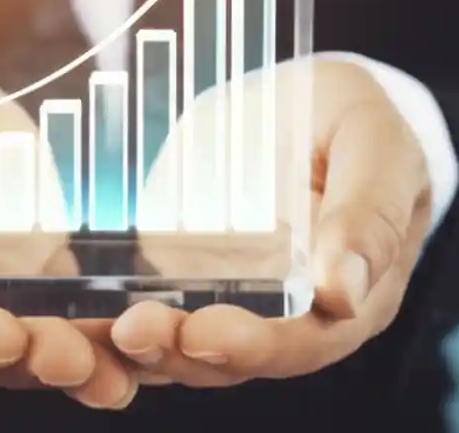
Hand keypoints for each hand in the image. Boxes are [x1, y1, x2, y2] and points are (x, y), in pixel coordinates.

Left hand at [115, 58, 431, 385]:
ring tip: (110, 327)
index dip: (257, 345)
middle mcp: (297, 315)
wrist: (305, 102)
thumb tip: (343, 291)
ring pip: (193, 347)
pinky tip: (83, 316)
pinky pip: (158, 310)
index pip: (309, 339)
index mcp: (357, 294)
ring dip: (150, 346)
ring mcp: (240, 300)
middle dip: (186, 352)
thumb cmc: (352, 120)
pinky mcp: (191, 278)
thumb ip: (369, 210)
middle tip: (137, 331)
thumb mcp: (374, 142)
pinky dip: (120, 320)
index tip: (206, 333)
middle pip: (241, 358)